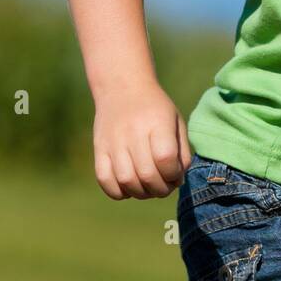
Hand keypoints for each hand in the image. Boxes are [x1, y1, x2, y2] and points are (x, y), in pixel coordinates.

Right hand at [93, 80, 192, 198]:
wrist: (123, 88)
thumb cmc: (155, 109)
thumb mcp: (176, 121)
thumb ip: (181, 152)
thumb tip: (177, 181)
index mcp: (157, 122)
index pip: (165, 158)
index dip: (173, 174)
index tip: (175, 174)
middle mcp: (134, 131)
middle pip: (147, 174)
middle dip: (161, 189)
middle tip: (164, 186)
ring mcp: (113, 141)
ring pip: (126, 181)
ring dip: (141, 193)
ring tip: (149, 187)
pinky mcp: (99, 149)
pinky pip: (105, 181)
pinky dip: (119, 192)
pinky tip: (130, 186)